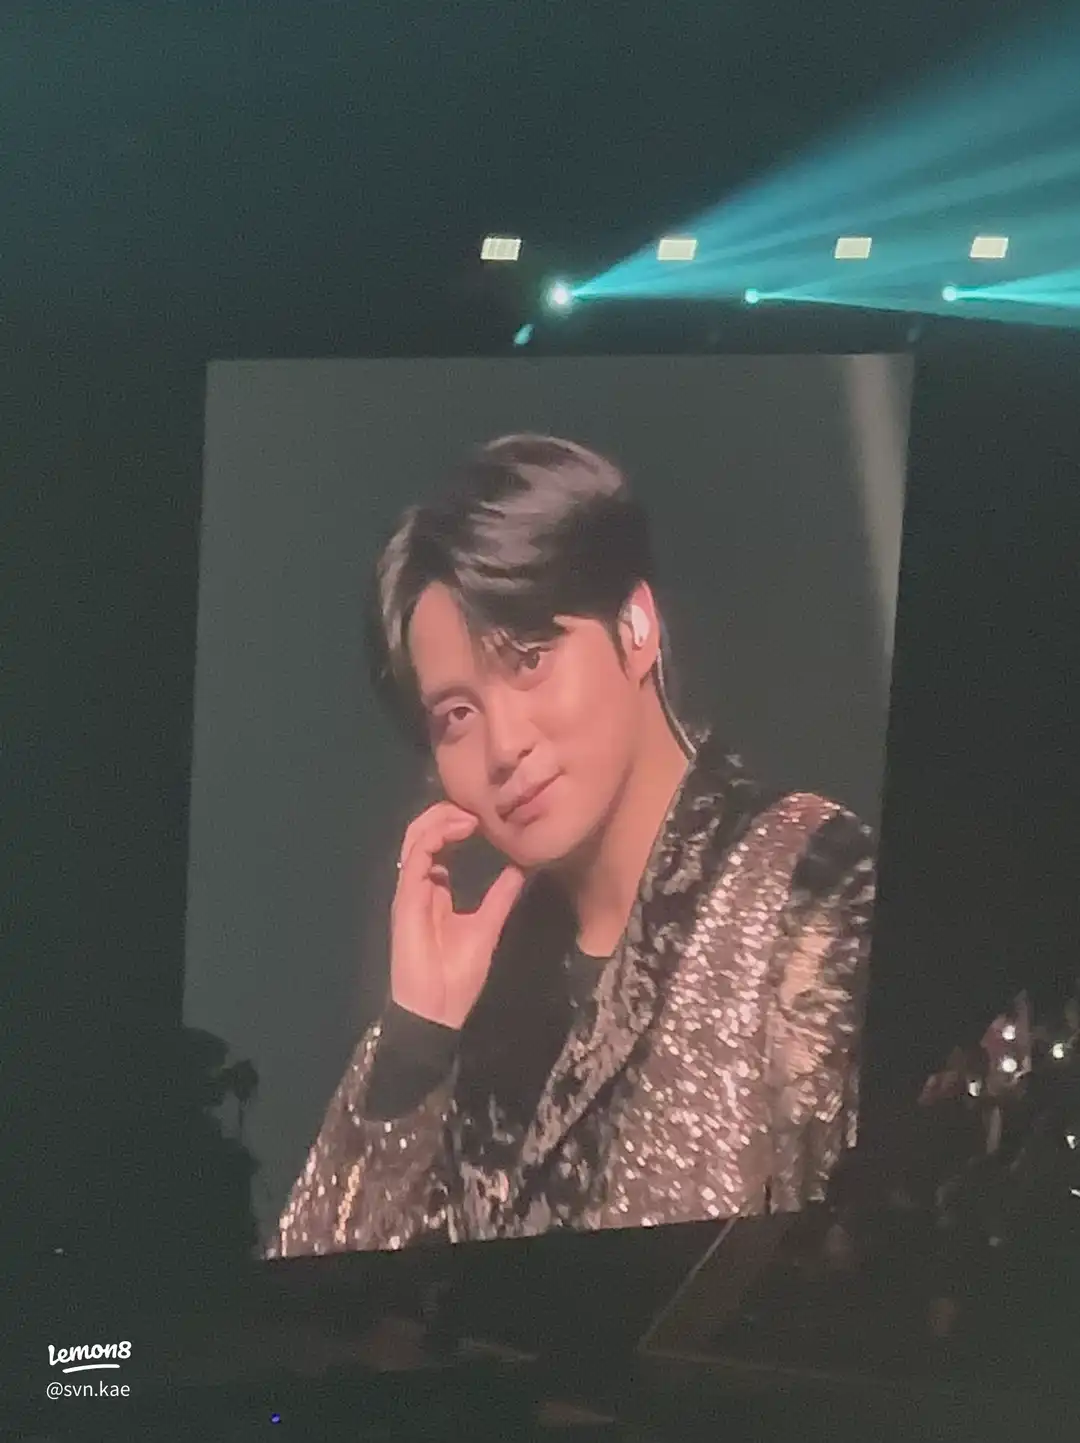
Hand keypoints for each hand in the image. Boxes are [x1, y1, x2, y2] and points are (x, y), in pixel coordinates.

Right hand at [390, 802, 526, 1029]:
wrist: (436, 1009)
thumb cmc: (457, 976)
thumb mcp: (487, 928)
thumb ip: (499, 898)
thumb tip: (520, 870)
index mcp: (435, 890)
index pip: (437, 844)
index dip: (455, 824)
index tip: (484, 818)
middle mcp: (419, 886)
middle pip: (422, 834)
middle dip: (445, 813)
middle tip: (475, 808)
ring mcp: (410, 891)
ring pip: (415, 839)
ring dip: (440, 820)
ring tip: (469, 816)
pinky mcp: (406, 900)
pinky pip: (415, 858)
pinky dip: (434, 839)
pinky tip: (458, 831)